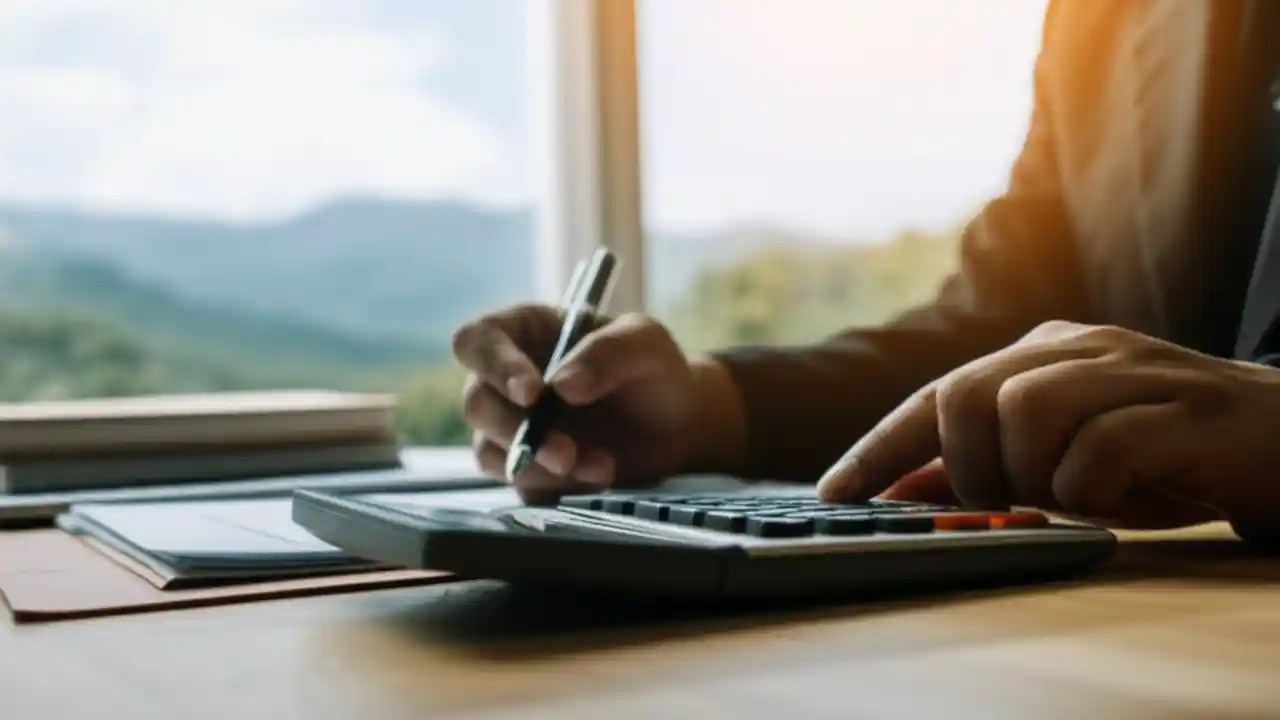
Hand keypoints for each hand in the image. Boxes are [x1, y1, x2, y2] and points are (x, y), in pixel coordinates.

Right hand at [453, 304, 745, 500]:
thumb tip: (561, 384)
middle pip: (477, 402)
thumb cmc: (656, 372)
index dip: (494, 365)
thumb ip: (609, 352)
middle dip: (518, 431)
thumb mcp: (647, 344)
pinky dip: (554, 486)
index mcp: (524, 331)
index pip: (478, 340)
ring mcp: (513, 425)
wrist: (677, 429)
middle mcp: (507, 379)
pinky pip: (518, 482)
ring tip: (600, 467)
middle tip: (565, 452)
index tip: (532, 392)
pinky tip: (598, 476)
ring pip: (490, 450)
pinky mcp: (526, 467)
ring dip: (539, 465)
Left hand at [817, 321, 1279, 531]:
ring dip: (1032, 476)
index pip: (935, 395)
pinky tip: (1117, 500)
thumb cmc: (1162, 457)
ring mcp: (1135, 372)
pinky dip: (1092, 490)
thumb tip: (895, 496)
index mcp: (1041, 354)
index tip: (835, 495)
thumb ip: (984, 469)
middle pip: (967, 395)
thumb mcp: (1060, 464)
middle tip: (1007, 502)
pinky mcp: (1187, 411)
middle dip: (967, 468)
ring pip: (1025, 410)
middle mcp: (1080, 349)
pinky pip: (1100, 448)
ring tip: (1072, 499)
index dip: (879, 449)